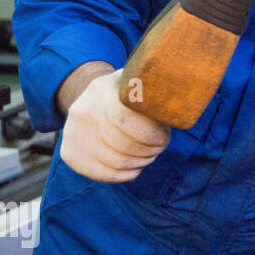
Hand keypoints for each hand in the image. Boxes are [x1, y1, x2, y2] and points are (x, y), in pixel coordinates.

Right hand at [59, 67, 170, 181]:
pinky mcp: (69, 153)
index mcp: (102, 89)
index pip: (125, 120)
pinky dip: (123, 175)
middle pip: (122, 145)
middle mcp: (82, 111)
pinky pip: (100, 173)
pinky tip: (135, 169)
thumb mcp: (139, 78)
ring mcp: (72, 133)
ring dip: (139, 163)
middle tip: (158, 147)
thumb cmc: (126, 91)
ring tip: (148, 155)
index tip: (164, 138)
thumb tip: (184, 98)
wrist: (90, 95)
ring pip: (113, 161)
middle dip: (148, 151)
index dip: (151, 135)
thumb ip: (157, 86)